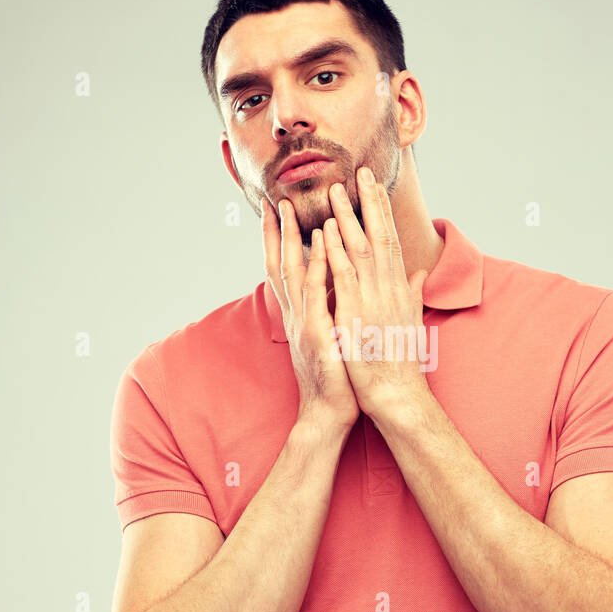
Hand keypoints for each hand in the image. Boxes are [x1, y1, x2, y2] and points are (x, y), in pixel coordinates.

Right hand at [262, 196, 359, 434]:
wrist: (331, 412)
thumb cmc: (337, 376)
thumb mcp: (332, 336)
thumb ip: (333, 310)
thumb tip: (339, 288)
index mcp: (301, 314)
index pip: (287, 269)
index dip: (282, 239)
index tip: (279, 211)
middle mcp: (296, 314)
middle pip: (280, 264)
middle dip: (276, 231)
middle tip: (273, 198)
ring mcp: (303, 323)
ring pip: (292, 273)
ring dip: (290, 240)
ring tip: (289, 209)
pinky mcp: (316, 334)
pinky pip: (316, 296)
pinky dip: (316, 269)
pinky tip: (320, 248)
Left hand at [321, 166, 430, 421]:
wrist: (397, 394)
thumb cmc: (400, 361)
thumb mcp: (410, 321)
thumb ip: (413, 293)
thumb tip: (421, 273)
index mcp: (400, 288)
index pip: (391, 240)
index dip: (383, 212)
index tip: (375, 186)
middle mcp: (390, 288)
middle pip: (380, 236)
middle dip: (370, 203)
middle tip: (361, 172)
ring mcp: (374, 300)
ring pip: (361, 249)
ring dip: (349, 218)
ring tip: (338, 190)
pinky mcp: (357, 314)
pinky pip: (345, 276)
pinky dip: (337, 251)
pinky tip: (329, 232)